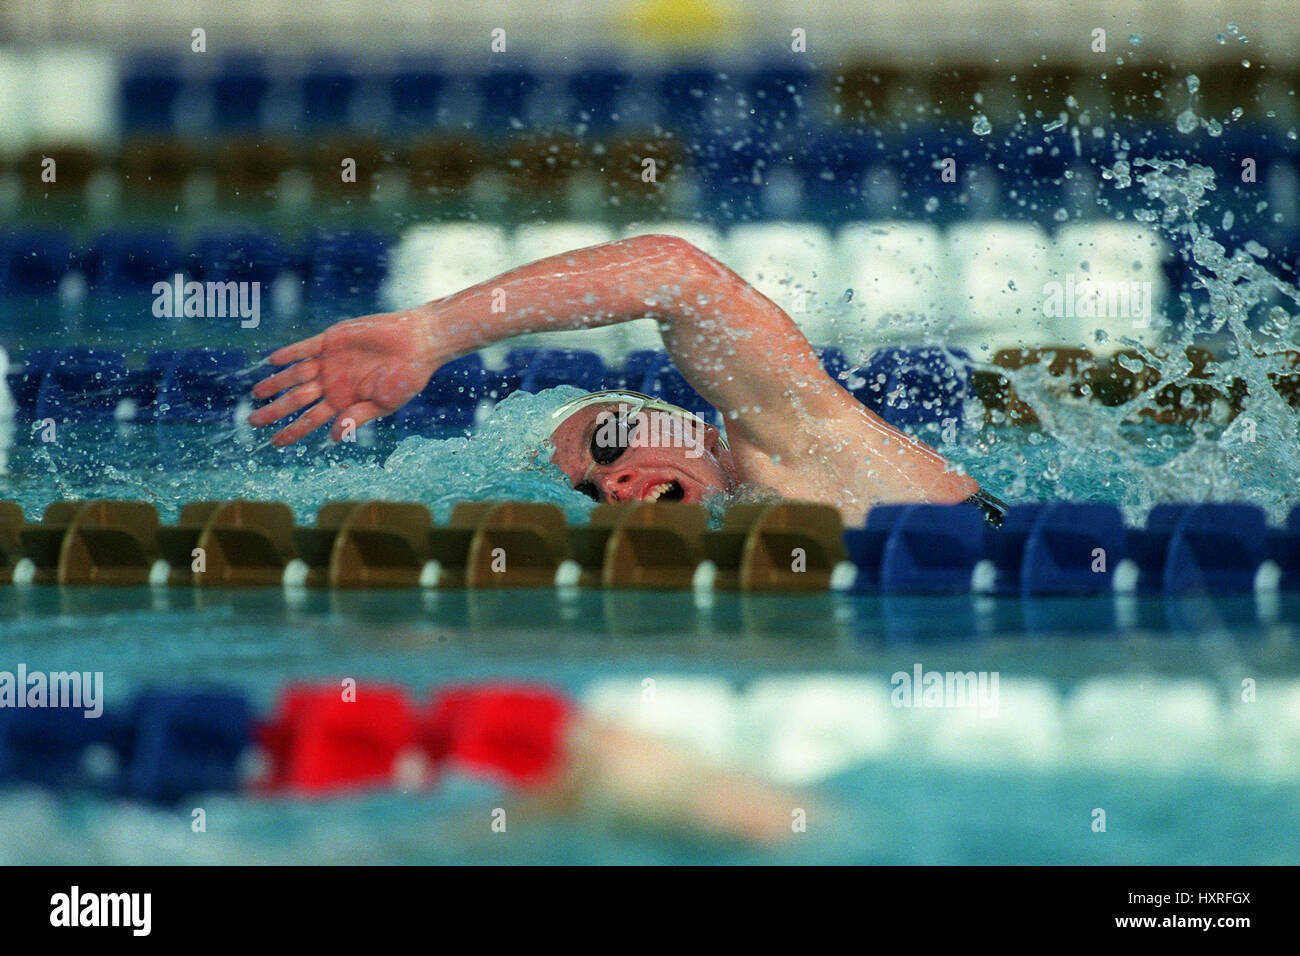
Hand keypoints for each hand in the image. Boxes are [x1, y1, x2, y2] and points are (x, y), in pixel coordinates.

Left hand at [248, 309, 441, 445]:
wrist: (417, 342)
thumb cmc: (408, 377)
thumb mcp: (384, 404)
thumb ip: (356, 418)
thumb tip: (331, 437)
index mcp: (345, 401)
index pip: (311, 420)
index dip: (293, 431)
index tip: (274, 442)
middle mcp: (333, 383)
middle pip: (297, 399)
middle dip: (275, 410)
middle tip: (252, 421)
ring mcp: (330, 361)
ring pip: (295, 374)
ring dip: (276, 383)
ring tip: (256, 392)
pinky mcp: (332, 340)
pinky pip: (304, 348)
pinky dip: (289, 354)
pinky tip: (272, 360)